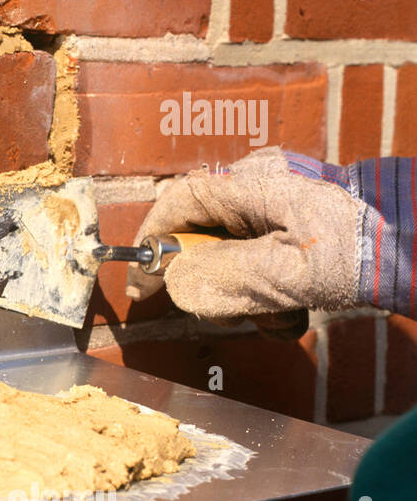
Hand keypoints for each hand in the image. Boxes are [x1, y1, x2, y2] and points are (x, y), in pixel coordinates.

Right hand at [127, 148, 364, 319]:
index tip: (141, 286)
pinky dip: (271, 293)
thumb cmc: (358, 250)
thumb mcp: (284, 272)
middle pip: (203, 238)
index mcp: (250, 182)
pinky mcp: (297, 226)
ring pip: (232, 256)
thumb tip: (174, 285)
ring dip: (247, 297)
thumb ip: (221, 279)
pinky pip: (261, 261)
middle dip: (212, 285)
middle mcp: (258, 188)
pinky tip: (295, 312)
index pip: (177, 204)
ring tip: (279, 318)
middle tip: (230, 315)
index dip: (151, 244)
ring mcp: (278, 206)